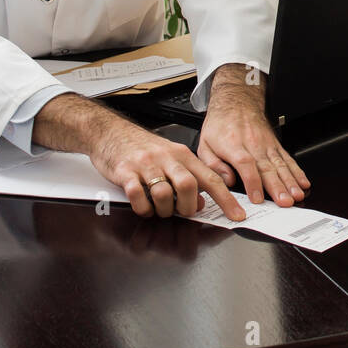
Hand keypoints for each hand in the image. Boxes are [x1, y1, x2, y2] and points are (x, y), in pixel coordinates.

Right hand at [88, 115, 246, 220]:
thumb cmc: (143, 148)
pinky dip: (142, 208)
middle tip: (180, 211)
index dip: (226, 199)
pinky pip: (137, 195)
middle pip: (188, 186)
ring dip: (163, 210)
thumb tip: (202, 203)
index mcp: (183, 155)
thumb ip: (189, 179)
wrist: (111, 132)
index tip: (237, 215)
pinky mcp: (125, 172)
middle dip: (187, 207)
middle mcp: (167, 158)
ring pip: (163, 194)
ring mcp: (146, 165)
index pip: (211, 179)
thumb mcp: (172, 159)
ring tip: (159, 209)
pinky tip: (143, 206)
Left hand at [197, 64, 309, 206]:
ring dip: (290, 181)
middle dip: (278, 187)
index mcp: (233, 146)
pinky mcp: (275, 145)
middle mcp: (253, 145)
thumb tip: (227, 182)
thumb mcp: (204, 144)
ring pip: (280, 164)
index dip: (252, 182)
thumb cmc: (220, 124)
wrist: (237, 102)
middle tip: (285, 202)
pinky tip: (303, 182)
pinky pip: (288, 159)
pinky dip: (297, 171)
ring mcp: (267, 145)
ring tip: (296, 194)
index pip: (246, 165)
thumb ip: (213, 165)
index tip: (257, 198)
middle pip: (267, 168)